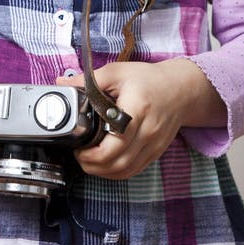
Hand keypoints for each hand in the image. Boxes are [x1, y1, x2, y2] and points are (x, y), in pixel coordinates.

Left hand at [56, 58, 225, 179]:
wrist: (182, 89)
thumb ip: (89, 79)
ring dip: (103, 171)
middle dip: (92, 164)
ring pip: (126, 171)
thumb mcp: (118, 72)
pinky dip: (116, 172)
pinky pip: (134, 170)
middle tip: (78, 154)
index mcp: (138, 109)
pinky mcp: (156, 152)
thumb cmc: (149, 79)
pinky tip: (104, 164)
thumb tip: (61, 84)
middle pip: (118, 162)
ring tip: (88, 160)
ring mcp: (154, 145)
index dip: (92, 152)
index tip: (77, 145)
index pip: (115, 142)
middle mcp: (148, 131)